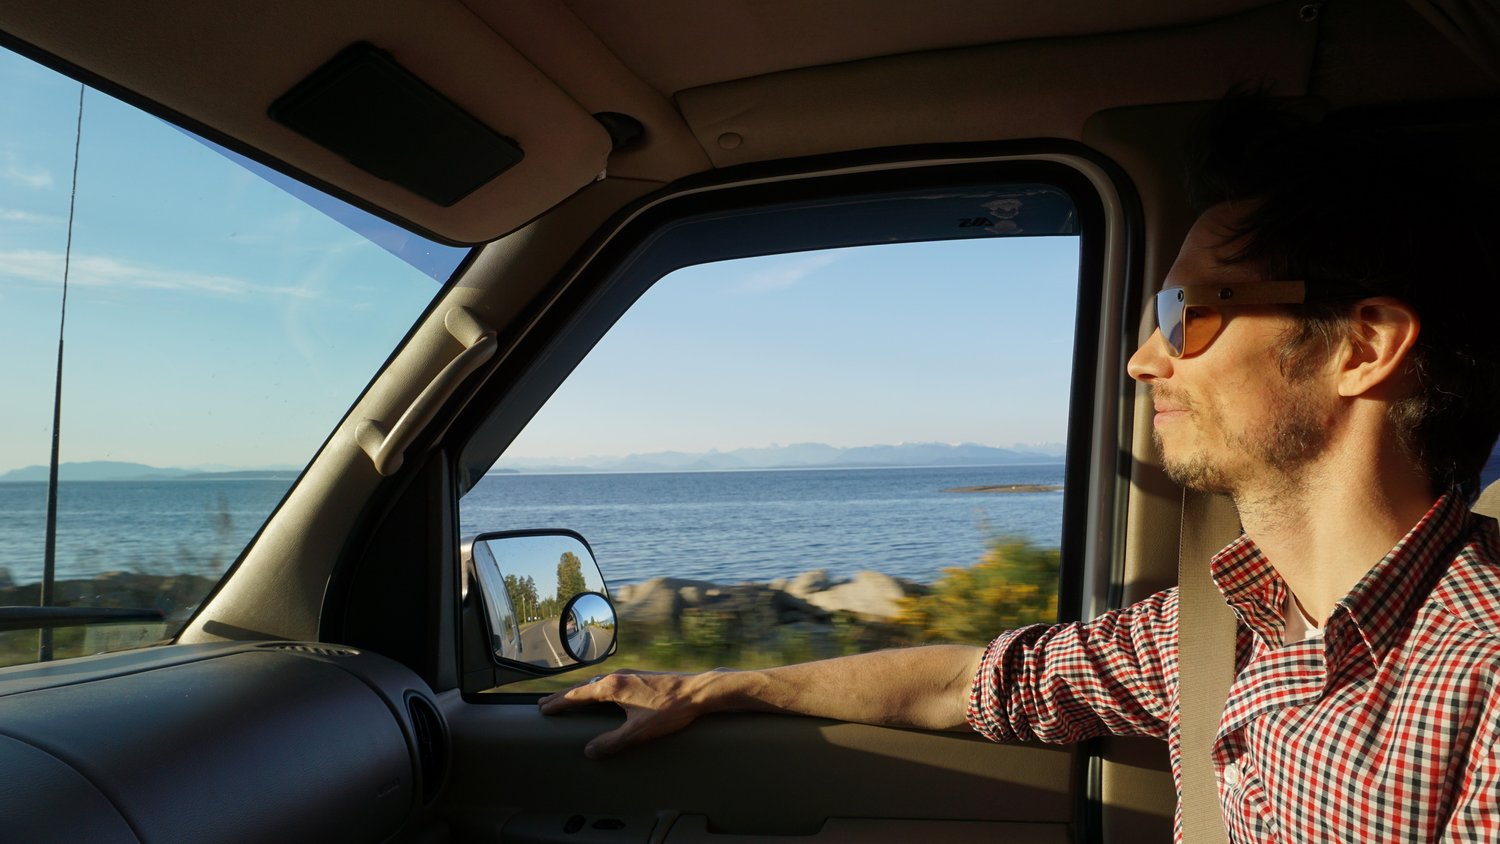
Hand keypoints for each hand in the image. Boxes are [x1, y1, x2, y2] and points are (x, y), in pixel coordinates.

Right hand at [538, 668, 722, 757]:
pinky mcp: (640, 677)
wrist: (699, 692)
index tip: (542, 708)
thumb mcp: (638, 732)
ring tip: (569, 700)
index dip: (559, 703)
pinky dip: (595, 690)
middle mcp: (617, 676)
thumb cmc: (670, 711)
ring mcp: (630, 674)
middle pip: (583, 687)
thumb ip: (612, 742)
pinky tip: (601, 696)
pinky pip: (609, 683)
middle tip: (545, 704)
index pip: (577, 696)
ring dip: (580, 693)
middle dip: (564, 697)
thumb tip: (589, 752)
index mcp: (612, 687)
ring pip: (596, 684)